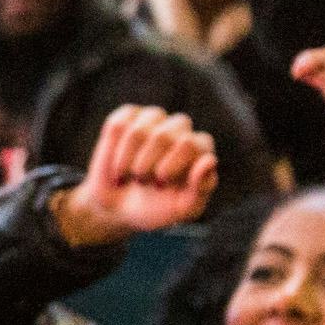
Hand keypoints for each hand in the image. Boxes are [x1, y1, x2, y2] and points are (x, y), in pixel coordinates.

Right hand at [52, 105, 217, 246]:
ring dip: (128, 161)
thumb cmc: (157, 208)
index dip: (171, 167)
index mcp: (200, 147)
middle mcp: (180, 127)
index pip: (190, 144)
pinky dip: (114, 150)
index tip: (160, 185)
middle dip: (147, 166)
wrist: (118, 209)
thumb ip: (202, 187)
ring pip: (139, 131)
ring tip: (129, 175)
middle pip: (163, 137)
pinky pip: (119, 125)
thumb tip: (209, 160)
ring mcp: (154, 118)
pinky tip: (117, 162)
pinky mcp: (128, 115)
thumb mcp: (183, 208)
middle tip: (143, 182)